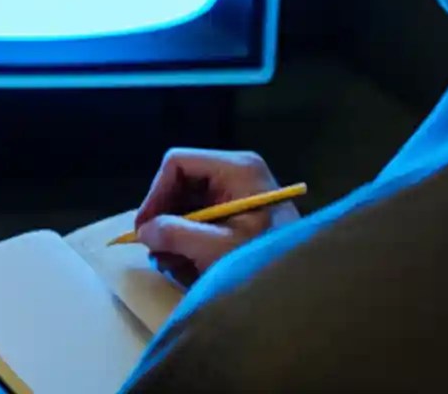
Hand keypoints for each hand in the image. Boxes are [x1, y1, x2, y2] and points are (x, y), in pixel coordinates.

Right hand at [134, 148, 298, 286]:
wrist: (304, 283)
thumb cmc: (265, 259)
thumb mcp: (217, 249)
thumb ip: (177, 235)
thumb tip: (144, 231)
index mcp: (236, 169)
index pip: (179, 163)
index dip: (156, 193)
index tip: (144, 227)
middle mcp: (236, 171)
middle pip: (181, 181)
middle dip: (164, 215)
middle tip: (153, 248)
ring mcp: (237, 190)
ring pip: (188, 199)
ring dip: (173, 229)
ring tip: (169, 260)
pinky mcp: (238, 209)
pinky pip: (201, 213)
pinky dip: (188, 235)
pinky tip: (186, 260)